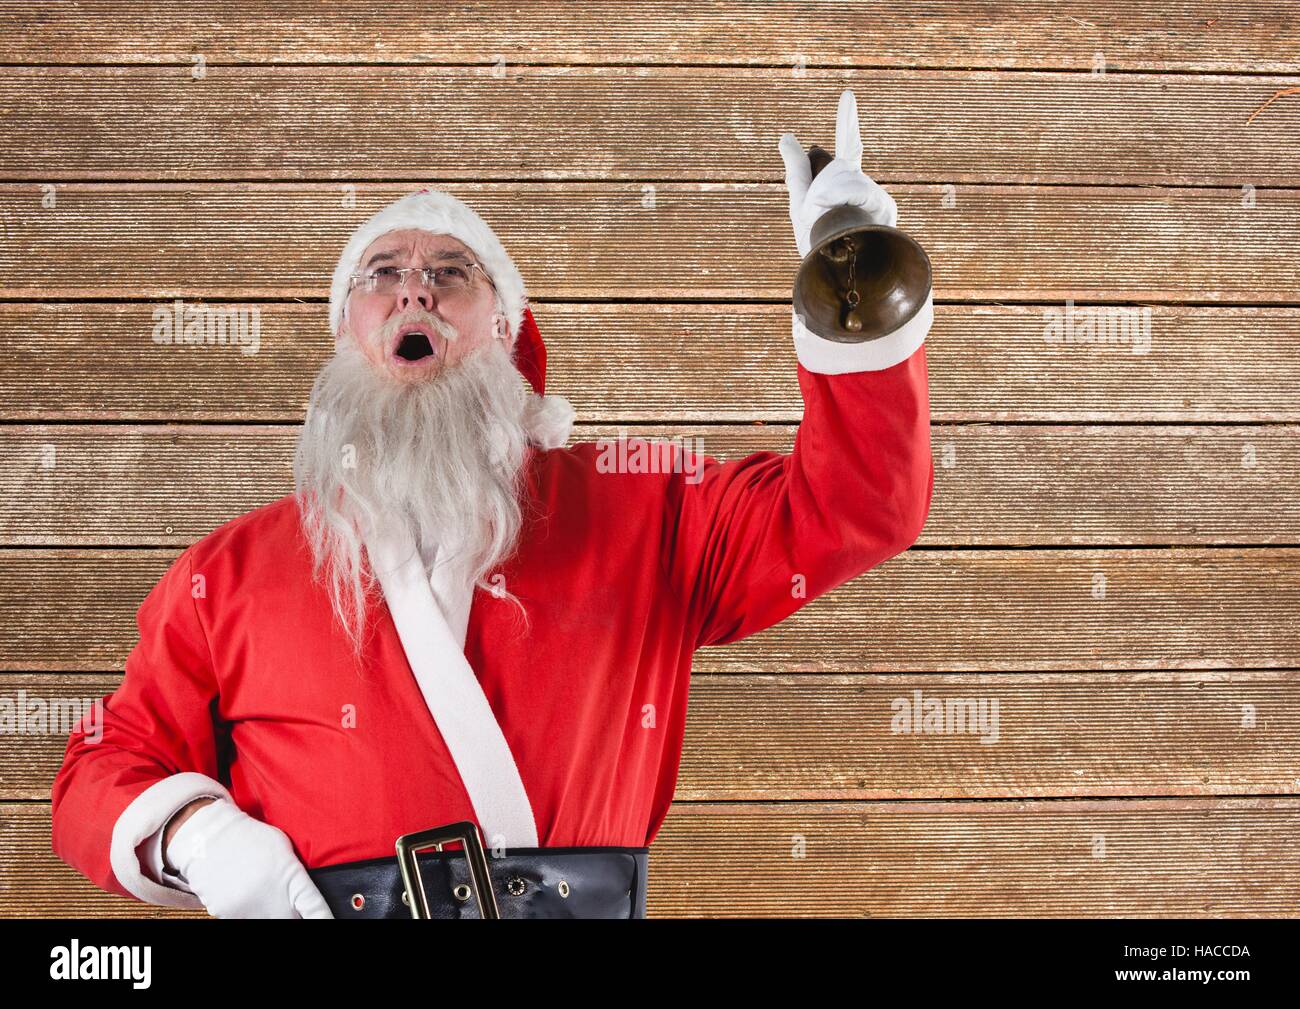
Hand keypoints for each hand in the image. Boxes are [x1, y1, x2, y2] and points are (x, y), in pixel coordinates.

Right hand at [164, 797, 333, 918]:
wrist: (208, 837)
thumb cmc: (249, 838)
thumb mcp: (282, 848)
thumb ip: (295, 873)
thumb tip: (303, 896)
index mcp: (290, 876)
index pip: (314, 907)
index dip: (323, 918)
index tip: (329, 922)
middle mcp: (270, 897)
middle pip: (289, 920)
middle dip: (291, 915)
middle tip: (284, 901)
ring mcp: (248, 909)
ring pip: (265, 921)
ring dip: (268, 913)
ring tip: (260, 892)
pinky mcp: (227, 915)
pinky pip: (244, 919)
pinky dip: (248, 912)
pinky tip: (244, 893)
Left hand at [778, 89, 897, 257]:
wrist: (837, 279)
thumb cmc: (820, 252)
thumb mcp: (800, 208)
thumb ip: (796, 173)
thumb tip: (786, 137)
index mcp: (848, 189)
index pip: (848, 148)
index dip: (847, 122)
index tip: (847, 96)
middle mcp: (867, 190)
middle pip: (844, 162)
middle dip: (820, 188)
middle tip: (818, 215)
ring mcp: (878, 198)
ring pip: (843, 174)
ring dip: (823, 199)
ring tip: (825, 226)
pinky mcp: (884, 207)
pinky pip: (852, 186)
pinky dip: (835, 198)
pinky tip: (835, 214)